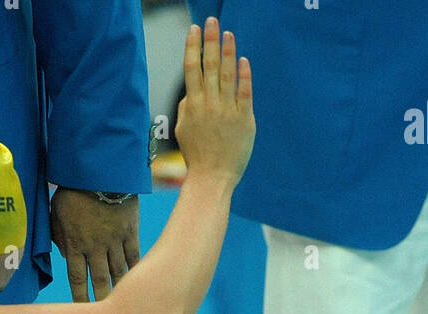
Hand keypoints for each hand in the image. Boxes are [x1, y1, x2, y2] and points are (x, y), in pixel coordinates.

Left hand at [50, 188, 139, 302]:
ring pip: (118, 272)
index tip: (82, 313)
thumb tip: (66, 254)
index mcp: (75, 244)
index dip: (80, 298)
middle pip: (100, 281)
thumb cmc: (73, 187)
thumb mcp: (56, 211)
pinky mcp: (130, 231)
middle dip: (102, 300)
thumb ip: (59, 235)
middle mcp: (96, 247)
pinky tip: (138, 282)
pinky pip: (134, 255)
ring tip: (123, 305)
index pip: (78, 279)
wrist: (100, 168)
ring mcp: (115, 240)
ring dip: (120, 290)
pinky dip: (135, 269)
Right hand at [175, 20, 254, 189]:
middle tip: (212, 21)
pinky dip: (244, 76)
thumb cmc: (197, 156)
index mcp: (193, 106)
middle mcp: (209, 105)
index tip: (195, 29)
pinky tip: (243, 60)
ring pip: (227, 75)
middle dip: (210, 41)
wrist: (212, 178)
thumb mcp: (183, 130)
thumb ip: (186, 107)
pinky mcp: (244, 120)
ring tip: (228, 33)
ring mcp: (227, 112)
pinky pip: (244, 93)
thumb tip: (192, 90)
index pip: (192, 69)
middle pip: (209, 66)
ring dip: (227, 52)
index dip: (193, 47)